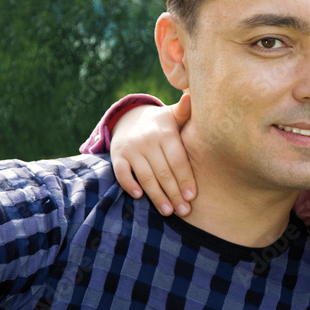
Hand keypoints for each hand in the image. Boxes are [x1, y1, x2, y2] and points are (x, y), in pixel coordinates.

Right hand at [110, 94, 195, 215]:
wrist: (129, 118)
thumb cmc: (161, 124)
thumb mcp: (173, 116)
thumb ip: (185, 112)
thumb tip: (191, 97)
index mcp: (165, 133)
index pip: (178, 160)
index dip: (185, 179)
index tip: (192, 197)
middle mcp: (148, 140)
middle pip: (164, 172)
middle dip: (174, 194)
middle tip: (184, 212)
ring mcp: (131, 148)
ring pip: (146, 176)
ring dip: (157, 196)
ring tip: (168, 211)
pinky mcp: (118, 155)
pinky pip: (122, 173)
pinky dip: (129, 185)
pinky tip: (140, 197)